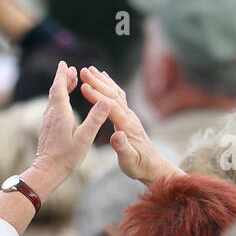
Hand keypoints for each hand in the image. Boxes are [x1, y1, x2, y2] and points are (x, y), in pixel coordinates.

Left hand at [27, 61, 109, 194]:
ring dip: (61, 88)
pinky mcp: (48, 128)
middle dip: (63, 79)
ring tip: (70, 82)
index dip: (62, 75)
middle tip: (71, 69)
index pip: (59, 88)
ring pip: (54, 99)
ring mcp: (48, 121)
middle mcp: (51, 114)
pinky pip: (53, 107)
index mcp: (60, 113)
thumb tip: (105, 101)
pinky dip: (60, 99)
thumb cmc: (67, 156)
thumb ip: (95, 119)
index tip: (65, 64)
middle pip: (55, 91)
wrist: (48, 170)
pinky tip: (65, 104)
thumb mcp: (85, 138)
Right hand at [78, 66, 182, 185]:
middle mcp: (129, 117)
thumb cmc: (138, 166)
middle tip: (84, 71)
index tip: (83, 87)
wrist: (151, 166)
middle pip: (113, 95)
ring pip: (116, 93)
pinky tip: (103, 79)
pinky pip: (118, 97)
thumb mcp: (129, 161)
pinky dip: (110, 86)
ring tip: (90, 70)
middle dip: (98, 82)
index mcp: (127, 126)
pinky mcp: (128, 116)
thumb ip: (122, 148)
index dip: (97, 96)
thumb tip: (117, 135)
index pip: (111, 107)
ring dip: (103, 80)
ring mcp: (130, 115)